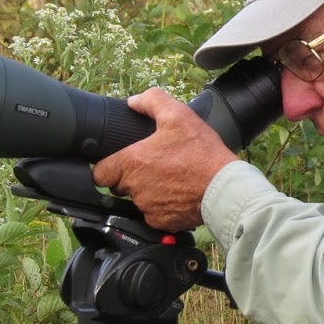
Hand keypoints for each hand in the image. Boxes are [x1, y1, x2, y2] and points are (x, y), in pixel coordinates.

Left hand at [90, 88, 237, 230]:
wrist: (224, 186)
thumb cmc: (202, 153)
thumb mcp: (179, 115)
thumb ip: (152, 101)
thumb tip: (134, 101)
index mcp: (132, 162)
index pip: (99, 173)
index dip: (108, 167)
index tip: (121, 164)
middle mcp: (135, 188)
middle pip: (119, 187)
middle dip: (130, 178)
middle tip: (154, 166)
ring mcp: (147, 207)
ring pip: (137, 200)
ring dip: (147, 192)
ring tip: (170, 179)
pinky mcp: (161, 222)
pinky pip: (153, 215)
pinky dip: (162, 207)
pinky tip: (177, 194)